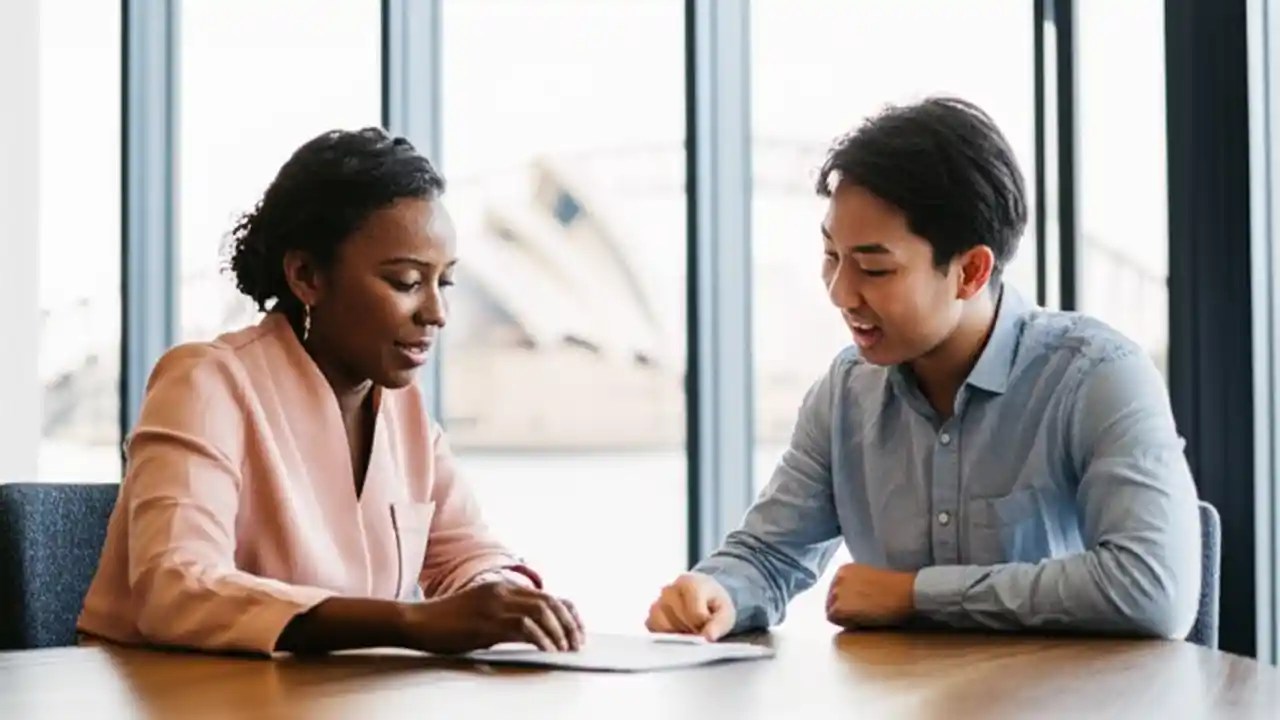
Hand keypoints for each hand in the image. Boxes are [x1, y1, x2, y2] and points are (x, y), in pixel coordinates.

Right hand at [404, 581, 583, 653]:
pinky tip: (548, 651)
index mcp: (503, 586)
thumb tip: (534, 634)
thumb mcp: (482, 613)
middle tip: (578, 643)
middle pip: (550, 602)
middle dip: (570, 623)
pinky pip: (524, 628)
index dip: (568, 612)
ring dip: (559, 632)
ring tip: (566, 649)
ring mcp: (495, 604)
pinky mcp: (487, 622)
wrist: (417, 621)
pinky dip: (541, 639)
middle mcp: (503, 590)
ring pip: (541, 611)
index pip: (547, 595)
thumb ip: (506, 618)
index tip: (578, 631)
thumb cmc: (447, 622)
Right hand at [645, 572, 735, 640]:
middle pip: (680, 620)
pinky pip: (653, 628)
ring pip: (664, 625)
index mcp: (689, 583)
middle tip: (700, 626)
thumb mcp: (726, 612)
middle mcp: (670, 589)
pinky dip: (666, 633)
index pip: (695, 614)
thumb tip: (708, 637)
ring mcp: (658, 601)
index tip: (709, 621)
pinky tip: (678, 629)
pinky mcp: (652, 614)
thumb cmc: (714, 603)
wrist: (705, 596)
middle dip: (692, 629)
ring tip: (689, 627)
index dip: (704, 624)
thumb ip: (719, 624)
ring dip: (679, 632)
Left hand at [825, 563, 916, 628]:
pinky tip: (862, 622)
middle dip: (843, 610)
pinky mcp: (840, 608)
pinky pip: (835, 620)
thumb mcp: (870, 579)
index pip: (835, 590)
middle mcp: (837, 578)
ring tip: (863, 620)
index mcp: (845, 569)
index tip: (856, 609)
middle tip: (859, 617)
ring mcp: (837, 593)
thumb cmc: (896, 587)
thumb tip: (852, 599)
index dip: (845, 602)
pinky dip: (846, 624)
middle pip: (831, 600)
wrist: (905, 593)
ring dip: (844, 617)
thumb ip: (856, 586)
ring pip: (832, 611)